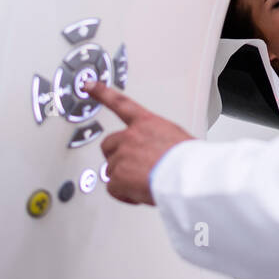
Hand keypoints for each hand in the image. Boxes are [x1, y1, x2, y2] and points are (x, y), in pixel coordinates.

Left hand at [84, 79, 194, 205]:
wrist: (188, 176)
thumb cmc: (189, 160)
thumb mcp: (176, 138)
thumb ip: (158, 139)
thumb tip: (157, 151)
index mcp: (147, 123)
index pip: (121, 102)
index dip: (102, 92)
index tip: (88, 84)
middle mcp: (131, 135)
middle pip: (109, 145)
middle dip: (117, 157)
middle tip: (133, 168)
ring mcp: (122, 155)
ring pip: (112, 170)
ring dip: (125, 178)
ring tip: (146, 182)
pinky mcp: (118, 176)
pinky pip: (114, 188)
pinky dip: (124, 194)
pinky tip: (140, 193)